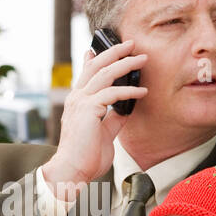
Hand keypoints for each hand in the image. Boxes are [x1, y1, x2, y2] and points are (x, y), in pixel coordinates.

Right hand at [41, 40, 148, 193]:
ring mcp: (80, 102)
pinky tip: (143, 91)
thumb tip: (126, 108)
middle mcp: (77, 97)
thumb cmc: (86, 156)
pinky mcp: (88, 110)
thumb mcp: (104, 132)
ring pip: (105, 73)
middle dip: (115, 52)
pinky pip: (113, 94)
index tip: (105, 46)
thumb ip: (113, 118)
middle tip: (132, 44)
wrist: (73, 171)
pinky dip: (130, 91)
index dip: (95, 57)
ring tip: (142, 59)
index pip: (86, 72)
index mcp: (77, 101)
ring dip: (126, 64)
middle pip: (96, 65)